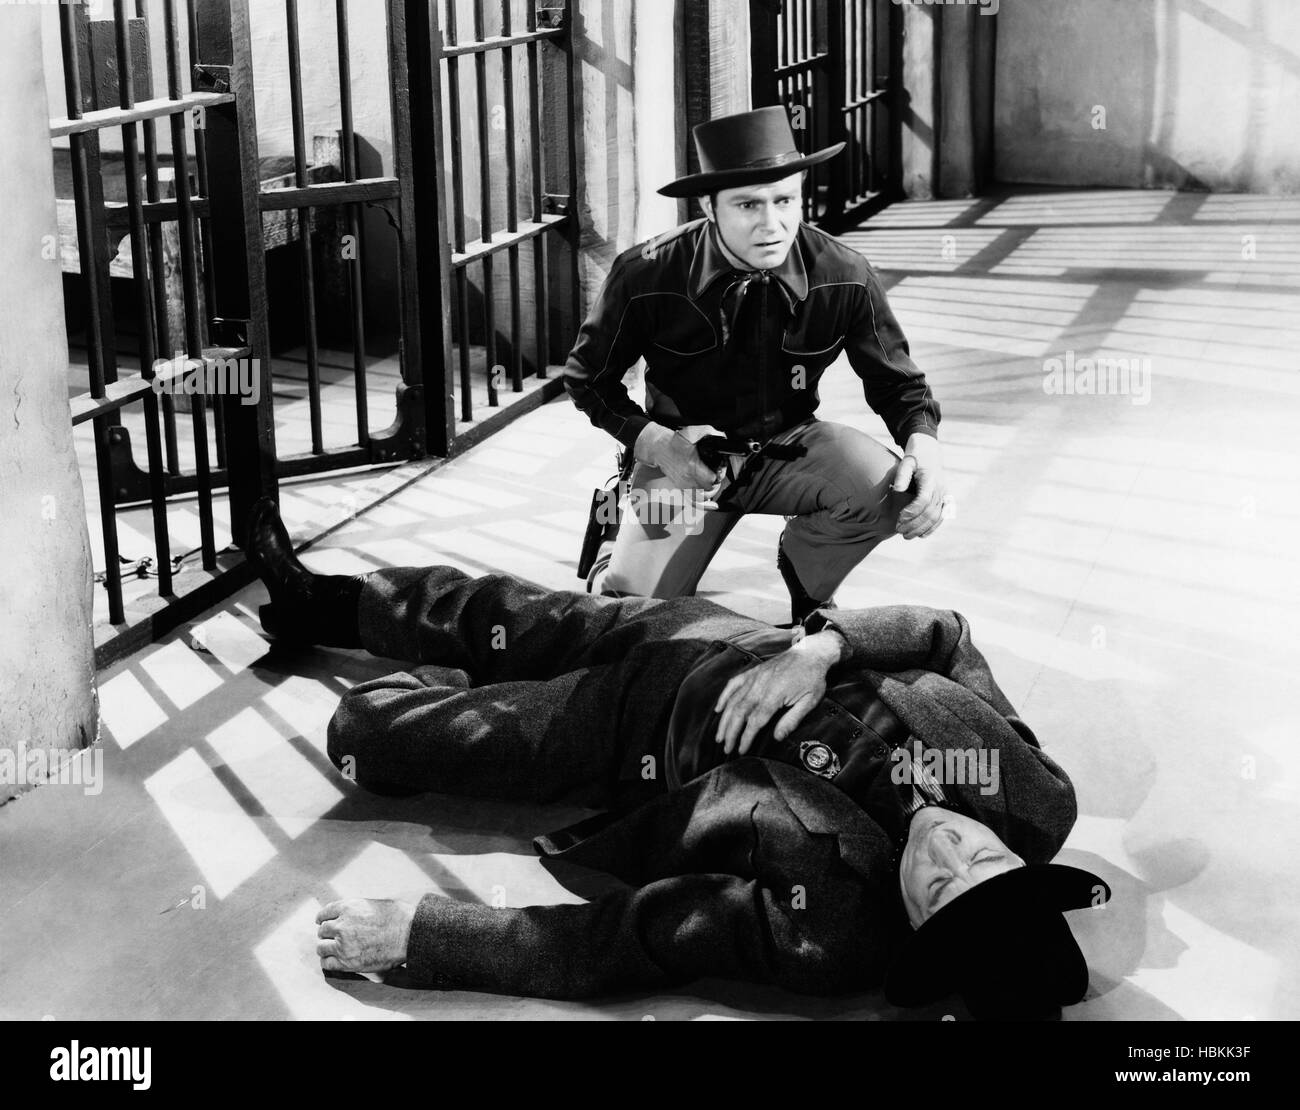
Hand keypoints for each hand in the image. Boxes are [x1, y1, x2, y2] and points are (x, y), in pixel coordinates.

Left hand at [316, 898, 416, 973]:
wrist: (408, 935)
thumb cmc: (398, 917)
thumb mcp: (375, 904)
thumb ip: (358, 910)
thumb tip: (353, 915)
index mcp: (348, 907)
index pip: (325, 913)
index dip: (323, 919)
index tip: (323, 923)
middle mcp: (341, 925)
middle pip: (322, 931)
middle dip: (326, 934)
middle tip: (331, 938)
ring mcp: (342, 945)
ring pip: (321, 947)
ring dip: (325, 948)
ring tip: (330, 950)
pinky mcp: (347, 962)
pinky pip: (327, 964)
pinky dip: (328, 962)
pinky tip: (332, 961)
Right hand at [634, 422, 725, 494]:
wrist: (658, 448)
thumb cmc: (674, 441)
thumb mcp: (694, 432)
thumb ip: (711, 433)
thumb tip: (723, 437)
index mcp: (693, 466)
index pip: (712, 479)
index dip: (719, 474)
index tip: (720, 468)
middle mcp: (688, 478)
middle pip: (709, 489)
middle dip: (715, 482)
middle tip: (717, 474)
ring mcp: (683, 484)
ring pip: (702, 496)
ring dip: (708, 489)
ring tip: (711, 481)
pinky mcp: (680, 486)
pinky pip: (693, 499)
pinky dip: (701, 497)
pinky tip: (705, 493)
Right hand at [713, 632, 843, 754]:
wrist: (810, 654)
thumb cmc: (812, 678)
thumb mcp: (809, 701)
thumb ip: (792, 719)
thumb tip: (777, 737)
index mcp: (774, 695)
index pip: (755, 721)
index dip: (746, 737)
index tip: (741, 751)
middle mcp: (759, 686)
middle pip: (739, 712)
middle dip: (730, 732)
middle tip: (726, 748)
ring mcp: (754, 677)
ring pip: (733, 701)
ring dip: (724, 720)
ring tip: (719, 735)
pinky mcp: (752, 672)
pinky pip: (733, 684)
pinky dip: (724, 697)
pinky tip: (718, 709)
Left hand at [892, 432, 946, 539]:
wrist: (929, 450)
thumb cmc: (915, 456)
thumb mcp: (906, 462)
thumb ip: (902, 475)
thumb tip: (897, 489)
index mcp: (931, 480)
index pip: (924, 500)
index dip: (912, 511)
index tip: (899, 518)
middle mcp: (940, 489)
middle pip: (930, 512)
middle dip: (914, 524)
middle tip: (899, 530)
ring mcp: (944, 494)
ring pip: (936, 517)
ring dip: (922, 529)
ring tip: (906, 536)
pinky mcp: (945, 498)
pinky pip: (941, 516)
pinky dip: (932, 527)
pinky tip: (921, 535)